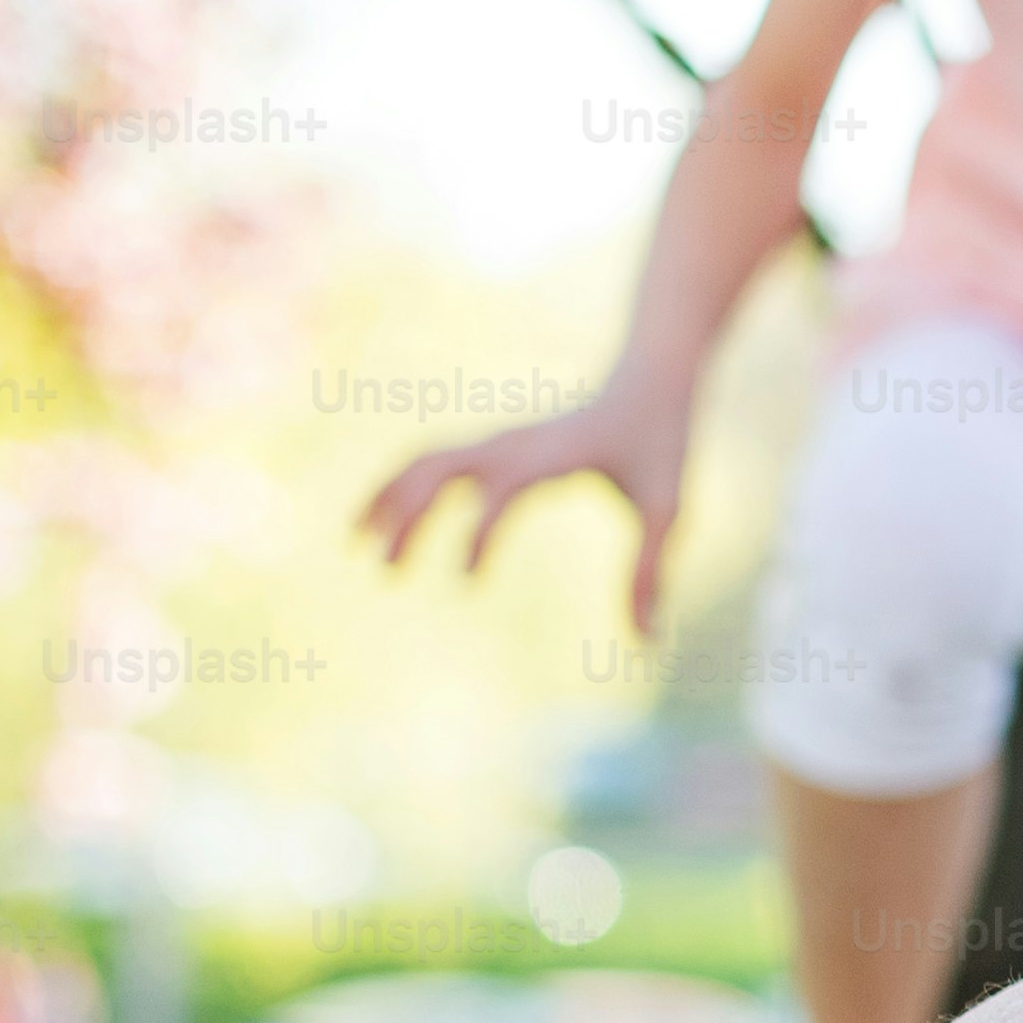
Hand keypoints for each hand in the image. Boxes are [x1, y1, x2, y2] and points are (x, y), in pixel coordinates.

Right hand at [362, 371, 696, 636]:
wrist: (648, 381)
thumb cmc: (660, 445)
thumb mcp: (667, 509)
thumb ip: (649, 571)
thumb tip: (646, 641)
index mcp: (556, 455)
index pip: (503, 489)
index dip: (481, 531)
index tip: (466, 581)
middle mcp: (516, 443)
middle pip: (442, 469)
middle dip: (410, 517)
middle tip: (389, 574)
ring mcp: (499, 440)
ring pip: (425, 459)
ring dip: (388, 497)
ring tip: (355, 545)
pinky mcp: (493, 444)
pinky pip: (433, 459)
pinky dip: (400, 485)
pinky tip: (379, 521)